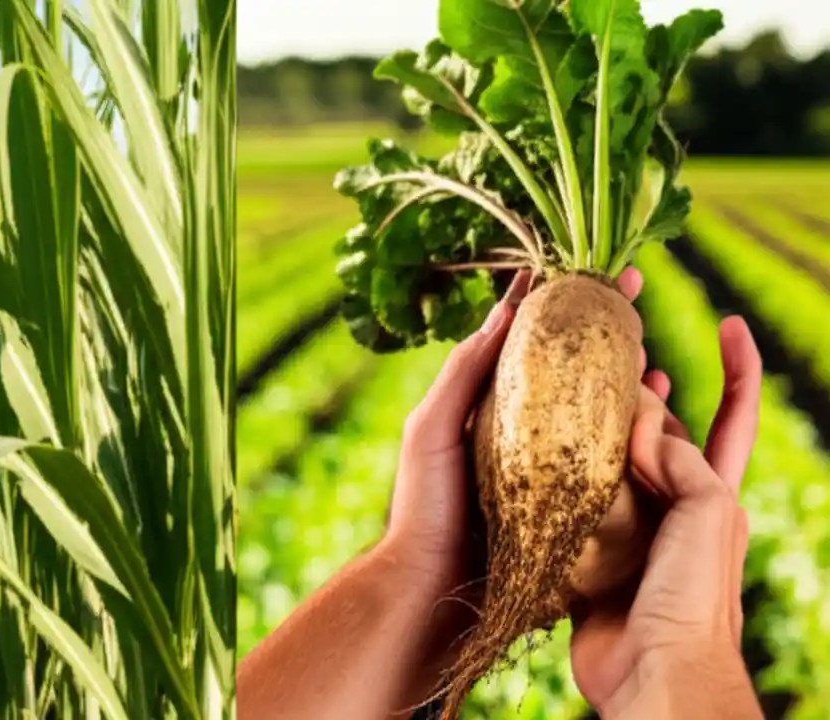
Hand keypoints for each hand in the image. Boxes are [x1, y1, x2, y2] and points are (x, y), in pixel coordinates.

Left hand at [383, 269, 645, 600]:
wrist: (435, 585)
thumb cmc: (424, 503)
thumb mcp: (432, 427)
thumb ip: (463, 373)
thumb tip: (502, 311)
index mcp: (488, 404)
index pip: (528, 338)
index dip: (558, 300)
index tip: (592, 269)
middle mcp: (522, 428)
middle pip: (571, 365)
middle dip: (604, 327)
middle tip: (638, 294)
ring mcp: (550, 462)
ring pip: (597, 406)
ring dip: (626, 374)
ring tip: (653, 349)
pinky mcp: (571, 497)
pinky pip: (610, 456)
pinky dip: (635, 429)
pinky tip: (659, 411)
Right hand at [570, 317, 763, 718]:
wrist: (653, 670)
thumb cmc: (692, 594)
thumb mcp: (707, 513)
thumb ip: (680, 460)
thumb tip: (637, 422)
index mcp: (716, 492)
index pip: (735, 416)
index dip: (739, 367)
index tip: (728, 322)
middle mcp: (677, 506)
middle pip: (663, 434)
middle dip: (646, 392)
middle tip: (616, 352)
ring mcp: (634, 532)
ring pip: (613, 466)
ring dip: (595, 432)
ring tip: (570, 394)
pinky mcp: (593, 557)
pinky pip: (574, 506)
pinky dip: (560, 480)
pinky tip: (536, 457)